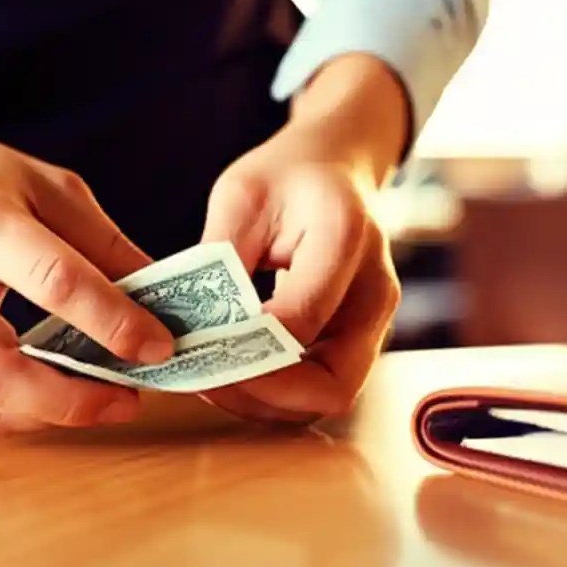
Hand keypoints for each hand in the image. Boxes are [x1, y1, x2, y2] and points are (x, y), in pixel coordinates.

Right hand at [0, 57, 173, 436]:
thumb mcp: (49, 187)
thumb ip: (107, 246)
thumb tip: (163, 305)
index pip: (52, 282)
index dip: (112, 321)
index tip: (160, 347)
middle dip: (71, 400)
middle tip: (130, 399)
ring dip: (53, 416)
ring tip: (110, 400)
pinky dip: (28, 409)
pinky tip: (70, 392)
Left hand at [199, 123, 402, 422]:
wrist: (339, 164)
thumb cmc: (288, 173)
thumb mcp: (239, 195)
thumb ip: (220, 259)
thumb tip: (191, 329)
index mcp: (345, 234)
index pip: (301, 322)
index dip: (246, 351)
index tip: (193, 352)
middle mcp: (375, 287)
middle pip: (334, 384)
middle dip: (264, 396)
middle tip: (205, 381)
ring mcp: (376, 318)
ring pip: (329, 396)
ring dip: (270, 402)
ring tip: (212, 380)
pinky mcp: (362, 335)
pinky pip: (324, 383)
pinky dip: (281, 392)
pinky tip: (236, 373)